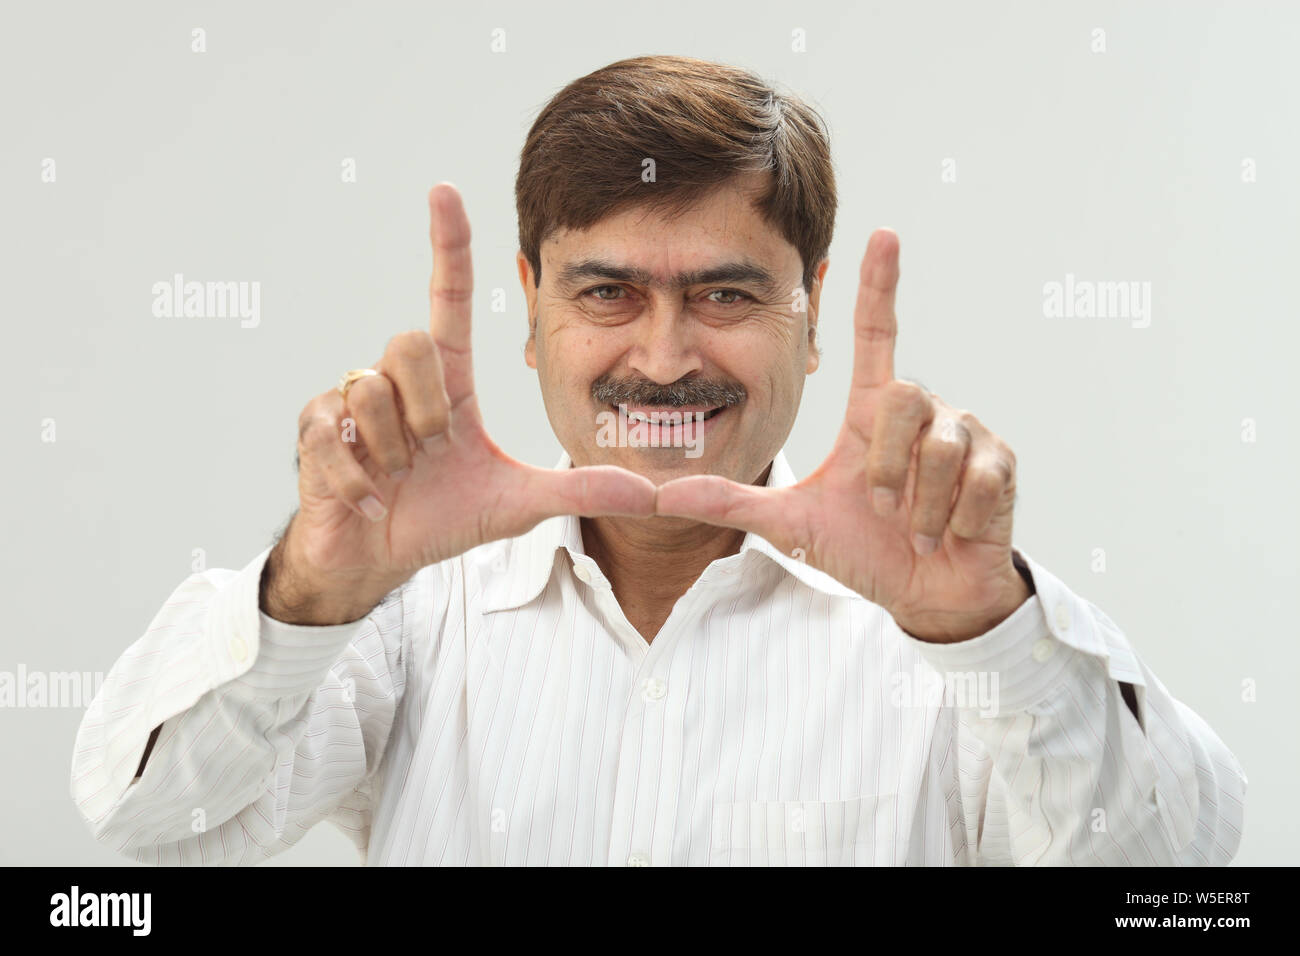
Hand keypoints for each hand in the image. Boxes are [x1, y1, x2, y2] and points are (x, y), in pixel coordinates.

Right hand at [267, 184, 655, 623]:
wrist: (382, 558)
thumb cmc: (446, 517)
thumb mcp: (522, 502)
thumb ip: (584, 492)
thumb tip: (650, 494)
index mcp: (449, 382)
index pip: (450, 299)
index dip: (449, 247)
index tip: (444, 191)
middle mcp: (398, 379)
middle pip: (410, 341)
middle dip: (429, 409)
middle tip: (433, 453)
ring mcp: (350, 401)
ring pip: (370, 386)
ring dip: (394, 449)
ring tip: (399, 478)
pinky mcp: (313, 431)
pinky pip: (334, 435)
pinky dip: (360, 481)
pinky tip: (371, 501)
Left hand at [656, 230, 1028, 642]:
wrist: (926, 595)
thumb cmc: (864, 550)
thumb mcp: (789, 524)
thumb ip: (729, 504)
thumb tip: (660, 494)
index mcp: (873, 412)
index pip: (876, 335)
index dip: (878, 286)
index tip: (882, 235)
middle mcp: (924, 411)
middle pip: (905, 395)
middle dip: (887, 465)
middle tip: (882, 509)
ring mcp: (968, 434)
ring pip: (941, 444)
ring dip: (918, 504)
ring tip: (913, 529)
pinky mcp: (1000, 466)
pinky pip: (976, 481)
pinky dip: (952, 521)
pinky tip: (949, 535)